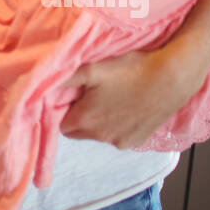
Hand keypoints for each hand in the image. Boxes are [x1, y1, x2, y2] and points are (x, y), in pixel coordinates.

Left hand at [58, 47, 196, 148]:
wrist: (171, 78)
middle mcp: (100, 137)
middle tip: (92, 94)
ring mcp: (120, 142)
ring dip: (100, 121)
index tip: (73, 95)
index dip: (64, 109)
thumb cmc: (130, 70)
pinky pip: (118, 136)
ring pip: (99, 134)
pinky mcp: (137, 141)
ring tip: (113, 96)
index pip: (59, 124)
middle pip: (78, 131)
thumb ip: (63, 77)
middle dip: (80, 116)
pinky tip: (127, 105)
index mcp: (84, 121)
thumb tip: (37, 82)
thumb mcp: (91, 68)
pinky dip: (118, 125)